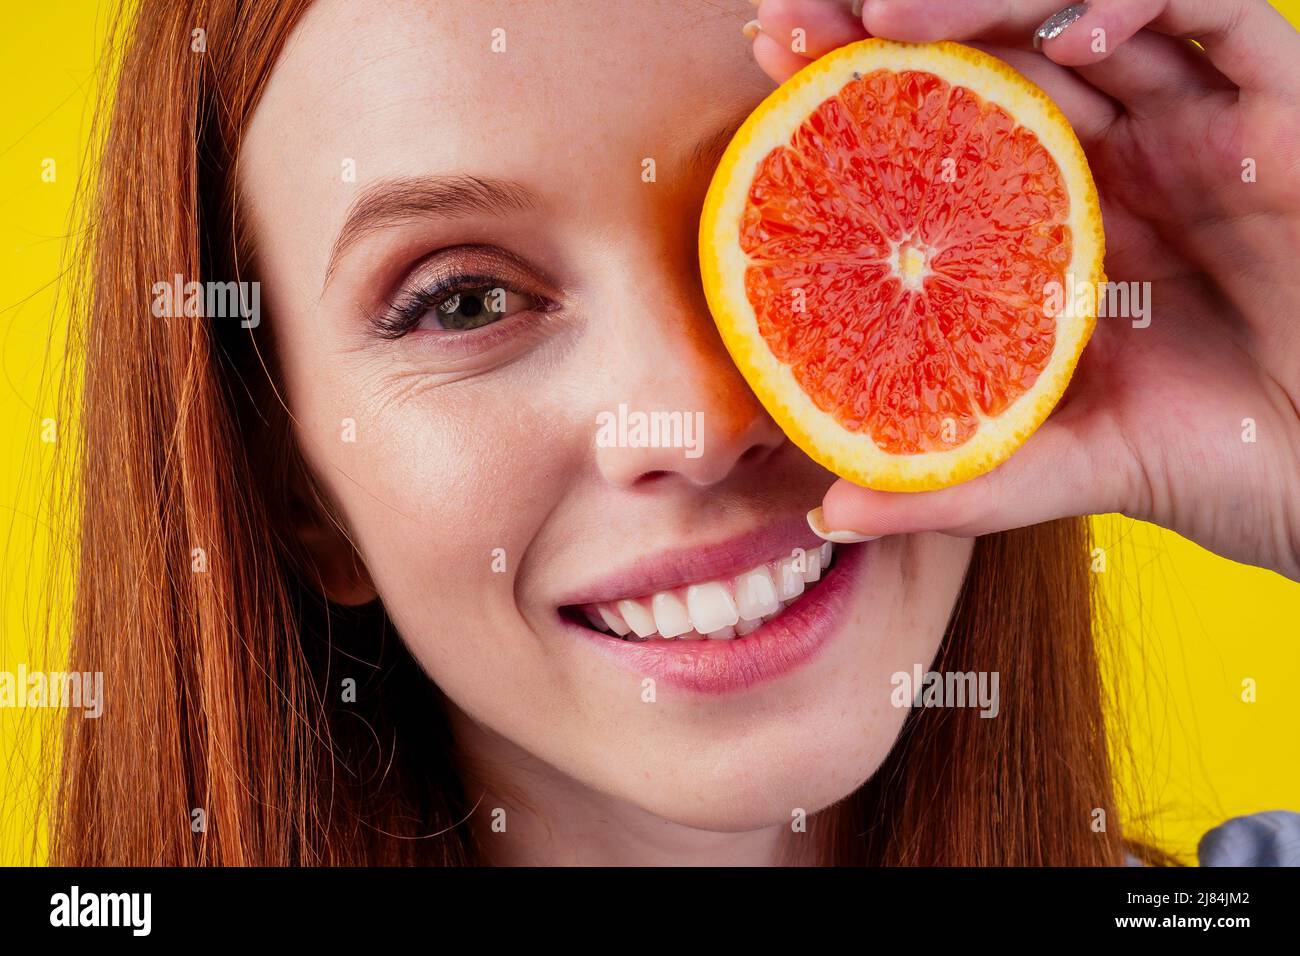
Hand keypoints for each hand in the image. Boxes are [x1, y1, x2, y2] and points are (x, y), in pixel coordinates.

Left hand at [744, 0, 1299, 580]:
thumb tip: (832, 511)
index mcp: (1057, 214)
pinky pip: (1220, 14)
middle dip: (895, 17)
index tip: (770, 68)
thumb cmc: (1218, 458)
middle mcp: (1121, 152)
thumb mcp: (1063, 463)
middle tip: (793, 23)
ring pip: (1090, 6)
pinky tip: (1064, 35)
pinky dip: (1138, 2)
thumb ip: (954, 477)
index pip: (950, 113)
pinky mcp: (1281, 110)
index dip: (864, 79)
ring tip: (885, 18)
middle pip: (1000, 40)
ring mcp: (1199, 124)